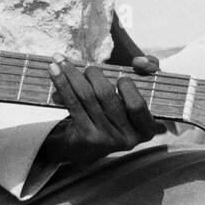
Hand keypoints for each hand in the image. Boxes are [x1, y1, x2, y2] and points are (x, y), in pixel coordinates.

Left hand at [40, 53, 161, 166]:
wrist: (91, 145)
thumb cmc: (120, 110)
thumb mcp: (140, 91)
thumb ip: (150, 69)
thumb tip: (138, 61)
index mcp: (146, 129)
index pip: (137, 105)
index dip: (128, 88)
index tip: (121, 78)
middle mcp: (128, 139)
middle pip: (107, 96)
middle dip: (94, 75)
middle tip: (89, 69)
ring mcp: (105, 139)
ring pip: (87, 97)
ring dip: (71, 73)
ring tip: (60, 59)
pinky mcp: (85, 136)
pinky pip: (72, 103)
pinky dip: (62, 83)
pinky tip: (54, 69)